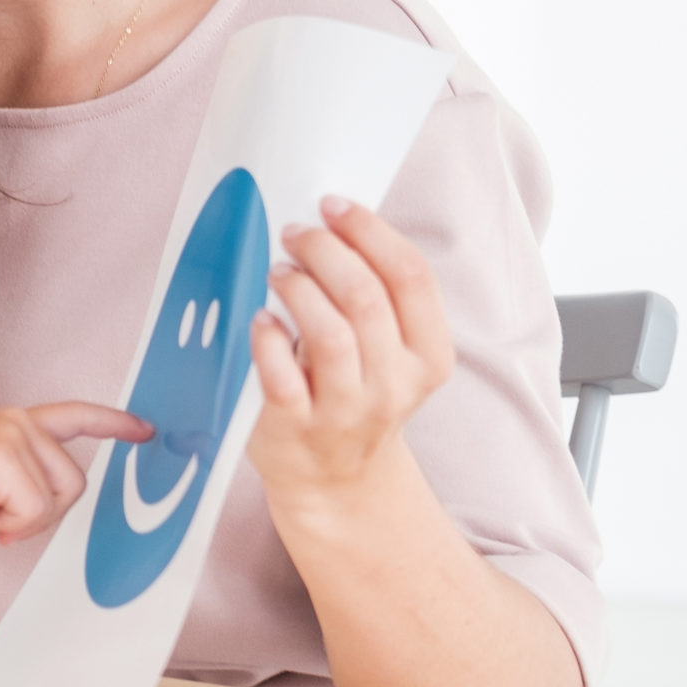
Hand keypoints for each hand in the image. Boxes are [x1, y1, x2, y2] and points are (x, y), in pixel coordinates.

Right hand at [0, 403, 149, 541]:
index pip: (75, 415)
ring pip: (57, 500)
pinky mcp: (7, 459)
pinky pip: (34, 513)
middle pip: (74, 482)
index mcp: (13, 422)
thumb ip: (20, 481)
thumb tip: (41, 511)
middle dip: (43, 512)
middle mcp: (19, 421)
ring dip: (20, 520)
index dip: (114, 424)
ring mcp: (15, 437)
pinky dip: (6, 525)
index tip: (145, 430)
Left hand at [248, 197, 453, 503]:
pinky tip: (259, 319)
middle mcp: (393, 384)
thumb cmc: (354, 396)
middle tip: (294, 233)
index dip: (370, 231)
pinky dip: (268, 340)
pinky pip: (282, 376)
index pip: (411, 277)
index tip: (334, 205)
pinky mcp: (296, 428)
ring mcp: (346, 410)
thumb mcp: (388, 352)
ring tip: (278, 271)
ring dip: (299, 289)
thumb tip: (335, 223)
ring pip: (331, 334)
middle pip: (366, 297)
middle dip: (325, 250)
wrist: (336, 481)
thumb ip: (376, 298)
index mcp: (428, 355)